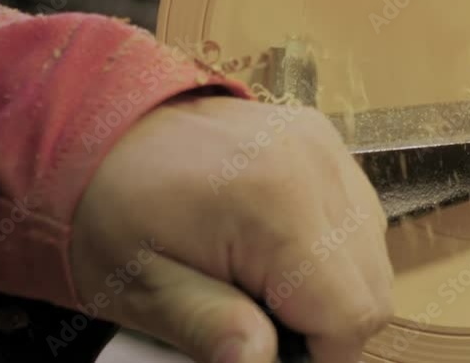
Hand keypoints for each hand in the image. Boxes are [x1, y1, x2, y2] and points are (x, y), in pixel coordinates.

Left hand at [70, 96, 394, 362]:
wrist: (97, 129)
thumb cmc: (111, 209)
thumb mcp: (144, 287)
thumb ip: (211, 329)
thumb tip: (260, 362)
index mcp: (274, 203)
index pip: (353, 312)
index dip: (321, 354)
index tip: (273, 352)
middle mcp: (313, 164)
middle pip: (372, 284)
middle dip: (326, 320)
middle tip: (261, 319)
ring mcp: (321, 145)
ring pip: (371, 249)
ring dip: (331, 282)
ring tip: (265, 279)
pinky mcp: (320, 138)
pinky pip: (356, 210)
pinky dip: (329, 244)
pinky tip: (278, 246)